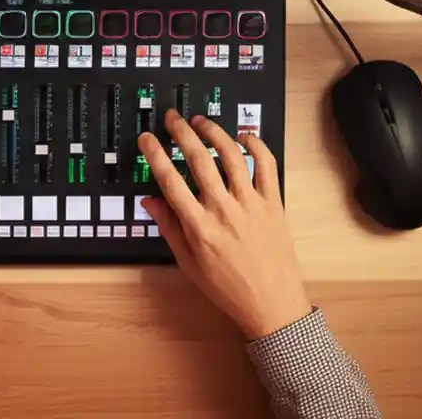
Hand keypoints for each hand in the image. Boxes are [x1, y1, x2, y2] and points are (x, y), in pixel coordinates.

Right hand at [138, 110, 311, 339]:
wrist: (272, 304)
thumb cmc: (228, 288)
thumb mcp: (189, 263)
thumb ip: (169, 228)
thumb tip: (149, 200)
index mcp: (199, 228)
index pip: (171, 181)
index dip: (155, 155)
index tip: (148, 139)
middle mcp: (224, 211)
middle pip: (199, 160)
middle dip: (182, 133)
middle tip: (173, 118)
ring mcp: (251, 204)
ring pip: (231, 156)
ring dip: (214, 133)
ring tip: (201, 121)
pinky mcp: (274, 203)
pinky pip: (266, 166)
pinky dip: (256, 146)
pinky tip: (243, 137)